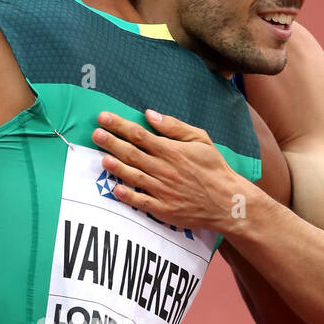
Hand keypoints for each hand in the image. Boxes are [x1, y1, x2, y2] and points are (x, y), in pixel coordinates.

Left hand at [92, 108, 242, 235]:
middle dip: (112, 142)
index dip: (119, 125)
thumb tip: (150, 114)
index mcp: (172, 151)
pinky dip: (128, 196)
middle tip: (95, 134)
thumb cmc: (213, 168)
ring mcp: (163, 190)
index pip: (140, 135)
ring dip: (116, 168)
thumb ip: (174, 127)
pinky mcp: (164, 209)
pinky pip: (142, 202)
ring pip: (134, 176)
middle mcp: (165, 169)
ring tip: (102, 158)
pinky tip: (115, 189)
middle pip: (133, 153)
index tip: (103, 118)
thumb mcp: (200, 140)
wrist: (227, 201)